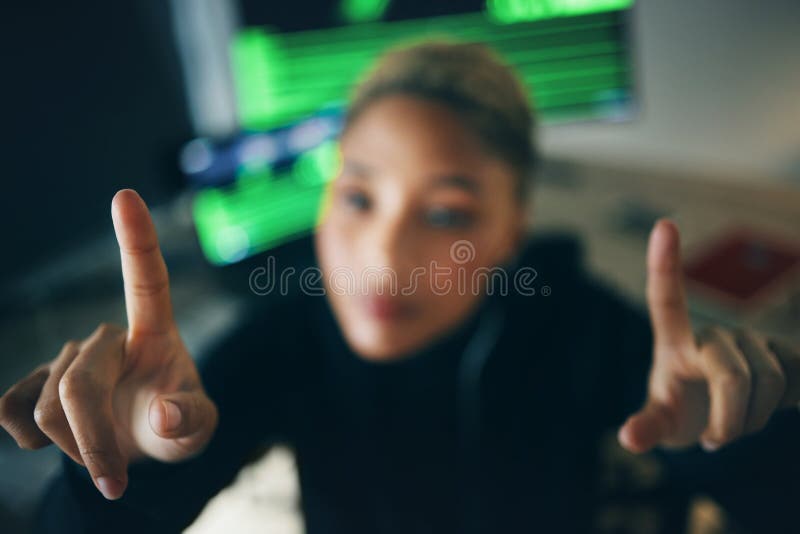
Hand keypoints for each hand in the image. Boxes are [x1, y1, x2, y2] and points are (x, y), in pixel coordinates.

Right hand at [0, 190, 217, 499]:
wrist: (138, 446)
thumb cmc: (175, 424)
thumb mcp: (198, 430)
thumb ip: (191, 424)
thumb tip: (162, 416)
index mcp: (156, 332)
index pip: (147, 280)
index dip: (136, 240)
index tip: (125, 194)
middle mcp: (109, 337)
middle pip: (78, 386)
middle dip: (91, 441)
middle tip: (113, 482)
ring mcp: (70, 359)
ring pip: (48, 407)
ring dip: (76, 445)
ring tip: (107, 444)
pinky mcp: (36, 382)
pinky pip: (10, 410)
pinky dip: (28, 438)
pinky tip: (51, 440)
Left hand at [618, 220, 799, 453]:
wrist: (725, 418)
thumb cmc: (683, 410)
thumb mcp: (662, 421)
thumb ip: (647, 427)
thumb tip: (629, 438)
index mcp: (674, 341)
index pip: (667, 298)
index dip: (665, 263)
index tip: (664, 224)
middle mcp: (713, 333)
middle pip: (731, 376)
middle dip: (729, 420)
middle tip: (714, 440)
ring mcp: (751, 342)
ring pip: (768, 384)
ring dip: (753, 421)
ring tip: (733, 425)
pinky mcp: (785, 354)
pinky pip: (794, 381)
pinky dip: (780, 409)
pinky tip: (767, 410)